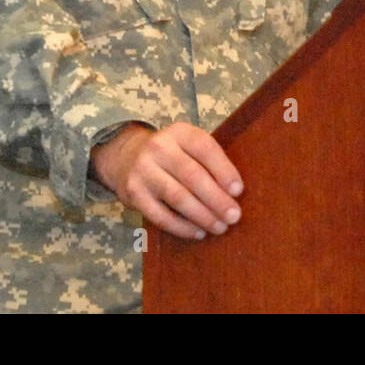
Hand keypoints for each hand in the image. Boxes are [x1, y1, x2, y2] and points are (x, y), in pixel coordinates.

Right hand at [91, 121, 243, 240]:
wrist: (126, 157)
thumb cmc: (171, 155)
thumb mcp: (187, 145)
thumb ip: (208, 160)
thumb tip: (234, 192)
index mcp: (179, 132)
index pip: (205, 148)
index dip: (223, 170)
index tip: (238, 191)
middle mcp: (159, 148)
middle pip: (192, 176)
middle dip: (216, 199)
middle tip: (234, 216)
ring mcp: (143, 171)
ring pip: (177, 197)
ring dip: (202, 215)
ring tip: (220, 227)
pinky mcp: (133, 194)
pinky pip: (160, 215)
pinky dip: (182, 227)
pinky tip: (198, 232)